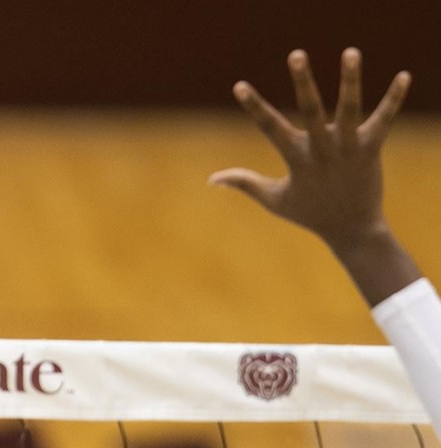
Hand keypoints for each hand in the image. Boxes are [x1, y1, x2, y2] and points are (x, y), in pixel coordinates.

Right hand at [210, 48, 409, 251]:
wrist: (352, 229)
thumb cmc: (310, 213)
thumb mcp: (274, 200)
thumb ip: (245, 183)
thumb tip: (211, 179)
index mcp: (297, 159)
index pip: (270, 128)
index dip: (254, 106)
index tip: (239, 86)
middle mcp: (323, 149)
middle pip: (312, 109)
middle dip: (304, 82)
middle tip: (296, 54)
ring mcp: (349, 147)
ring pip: (350, 108)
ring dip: (351, 80)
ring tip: (350, 52)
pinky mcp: (372, 148)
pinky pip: (384, 119)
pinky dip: (394, 98)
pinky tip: (404, 76)